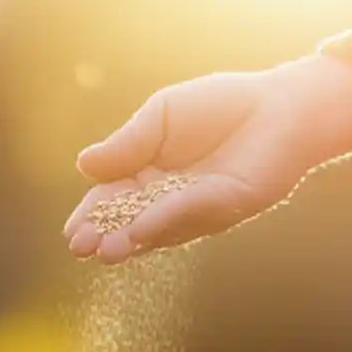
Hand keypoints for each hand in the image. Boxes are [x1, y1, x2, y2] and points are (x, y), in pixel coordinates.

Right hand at [62, 54, 351, 263]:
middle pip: (131, 222)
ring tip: (102, 250)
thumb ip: (128, 142)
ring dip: (129, 240)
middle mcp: (172, 201)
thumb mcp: (161, 115)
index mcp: (150, 178)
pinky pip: (190, 212)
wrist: (281, 101)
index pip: (113, 202)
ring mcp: (200, 208)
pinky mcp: (228, 204)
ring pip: (159, 228)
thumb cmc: (221, 105)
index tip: (70, 232)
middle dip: (105, 236)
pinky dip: (162, 221)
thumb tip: (83, 165)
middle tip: (79, 248)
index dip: (92, 216)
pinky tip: (138, 230)